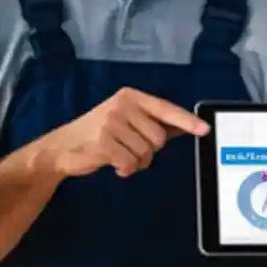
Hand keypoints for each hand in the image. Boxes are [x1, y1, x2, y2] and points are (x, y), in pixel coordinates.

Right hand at [45, 87, 208, 178]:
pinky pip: (131, 163)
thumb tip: (185, 126)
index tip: (205, 129)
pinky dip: (125, 169)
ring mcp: (111, 123)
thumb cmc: (98, 134)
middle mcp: (122, 105)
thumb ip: (152, 122)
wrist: (62, 147)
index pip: (165, 109)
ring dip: (136, 162)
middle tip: (128, 148)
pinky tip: (112, 163)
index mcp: (130, 96)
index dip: (187, 121)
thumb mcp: (124, 120)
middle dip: (148, 151)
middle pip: (159, 138)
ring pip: (146, 153)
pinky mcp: (103, 142)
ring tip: (118, 155)